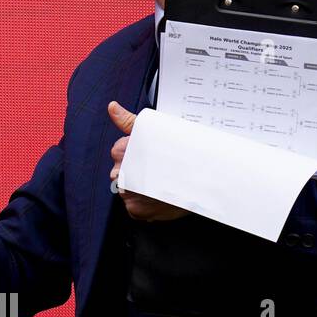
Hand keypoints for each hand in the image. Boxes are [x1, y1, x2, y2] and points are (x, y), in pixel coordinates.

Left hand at [108, 101, 189, 221]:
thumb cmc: (179, 152)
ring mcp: (128, 193)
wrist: (205, 178)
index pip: (116, 151)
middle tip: (156, 171)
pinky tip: (159, 197)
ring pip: (125, 190)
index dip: (132, 153)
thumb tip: (111, 106)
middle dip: (133, 171)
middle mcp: (121, 173)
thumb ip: (128, 121)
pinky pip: (133, 208)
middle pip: (118, 172)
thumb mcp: (153, 131)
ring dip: (138, 189)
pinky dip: (145, 205)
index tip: (150, 156)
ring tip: (159, 183)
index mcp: (122, 151)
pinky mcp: (136, 210)